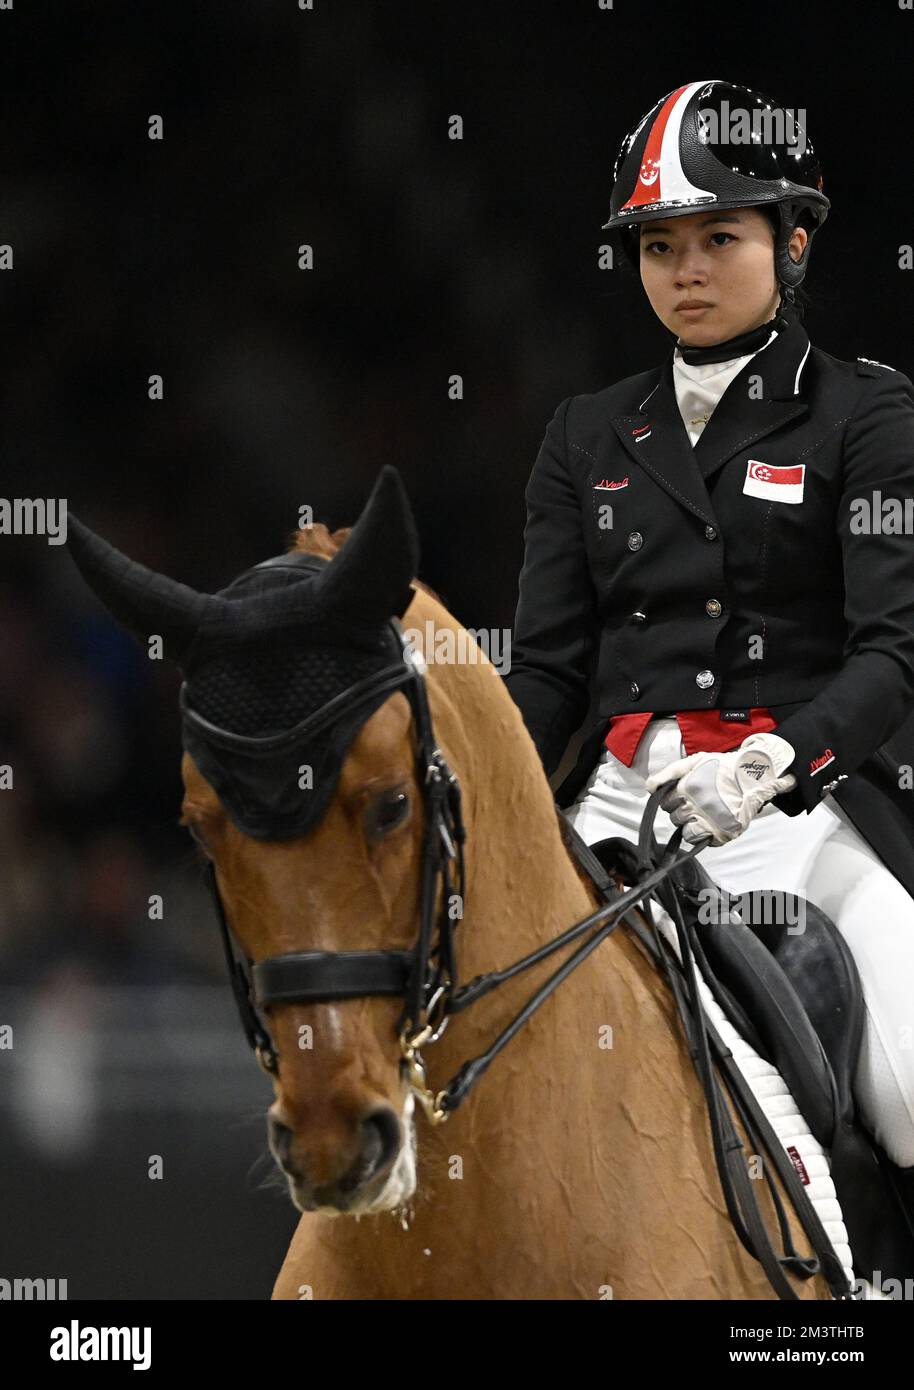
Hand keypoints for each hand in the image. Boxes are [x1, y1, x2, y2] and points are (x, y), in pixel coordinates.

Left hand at [643, 732, 797, 846]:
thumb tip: (650, 787)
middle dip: (682, 812)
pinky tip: (712, 823)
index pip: (665, 803)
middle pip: (674, 818)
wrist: (754, 774)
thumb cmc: (723, 766)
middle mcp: (695, 807)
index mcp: (686, 789)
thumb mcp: (694, 761)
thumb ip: (669, 773)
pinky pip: (701, 841)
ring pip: (685, 833)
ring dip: (691, 825)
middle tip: (697, 804)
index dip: (673, 800)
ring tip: (705, 814)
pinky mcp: (722, 834)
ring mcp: (709, 822)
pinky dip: (703, 835)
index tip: (683, 796)